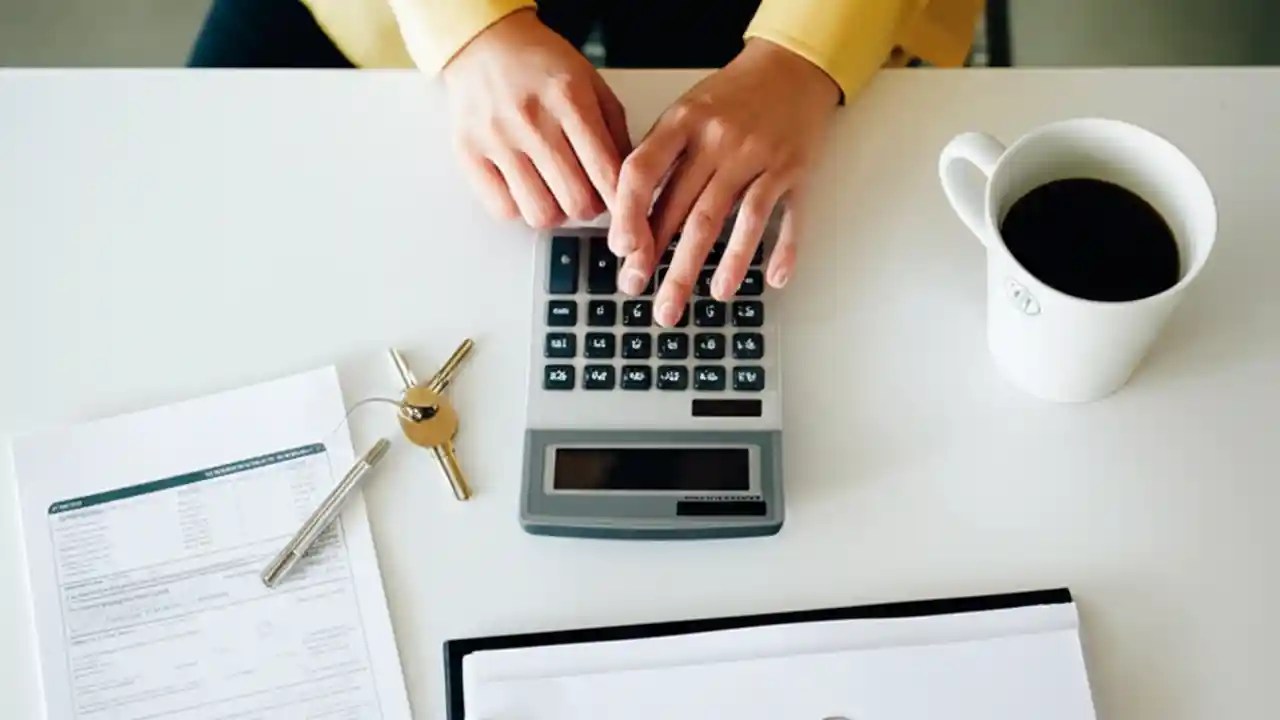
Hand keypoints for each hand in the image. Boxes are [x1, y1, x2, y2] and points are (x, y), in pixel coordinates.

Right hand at [443, 9, 630, 227]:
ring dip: (555, 211)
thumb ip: (615, 132)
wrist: (484, 43)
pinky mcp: (469, 154)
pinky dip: (520, 208)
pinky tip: (525, 189)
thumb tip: (626, 183)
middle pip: (576, 202)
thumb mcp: (591, 83)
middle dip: (589, 207)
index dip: (620, 198)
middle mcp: (532, 120)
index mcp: (569, 99)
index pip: (606, 174)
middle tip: (586, 193)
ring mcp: (497, 140)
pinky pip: (503, 209)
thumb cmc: (540, 64)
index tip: (620, 202)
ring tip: (554, 192)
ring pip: (541, 214)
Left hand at [608, 39, 839, 325]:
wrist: (791, 66)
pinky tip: (772, 280)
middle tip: (651, 298)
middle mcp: (720, 141)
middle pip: (687, 210)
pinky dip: (782, 250)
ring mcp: (760, 157)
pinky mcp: (794, 171)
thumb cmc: (731, 97)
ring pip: (734, 220)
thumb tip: (630, 222)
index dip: (628, 216)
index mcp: (683, 123)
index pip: (642, 172)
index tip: (622, 252)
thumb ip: (659, 159)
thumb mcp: (685, 114)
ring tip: (707, 300)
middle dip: (665, 261)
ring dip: (720, 266)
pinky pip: (786, 217)